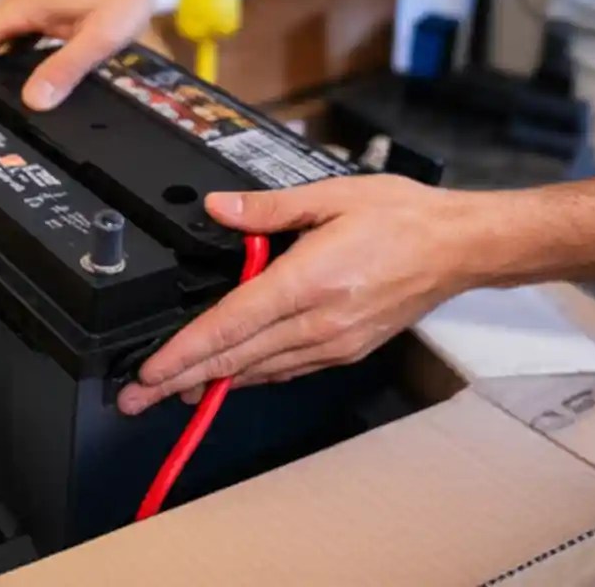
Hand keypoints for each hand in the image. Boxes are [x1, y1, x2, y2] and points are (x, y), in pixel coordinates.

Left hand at [117, 175, 484, 415]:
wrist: (458, 248)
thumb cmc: (403, 219)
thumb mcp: (332, 196)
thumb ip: (269, 208)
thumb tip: (219, 209)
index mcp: (310, 281)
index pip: (232, 324)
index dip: (185, 351)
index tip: (150, 370)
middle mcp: (319, 321)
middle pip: (234, 358)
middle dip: (180, 381)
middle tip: (136, 398)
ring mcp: (332, 342)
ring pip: (257, 370)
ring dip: (209, 384)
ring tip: (169, 396)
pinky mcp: (344, 349)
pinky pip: (285, 369)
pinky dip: (250, 376)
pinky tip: (227, 380)